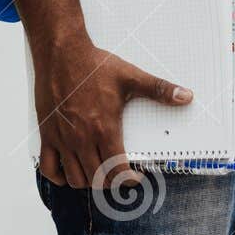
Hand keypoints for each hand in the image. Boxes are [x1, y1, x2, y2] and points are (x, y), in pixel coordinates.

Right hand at [31, 35, 191, 188]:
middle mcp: (82, 138)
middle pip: (98, 180)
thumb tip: (186, 96)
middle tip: (118, 173)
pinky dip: (60, 177)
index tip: (135, 177)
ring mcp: (63, 139)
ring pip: (75, 179)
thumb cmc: (93, 64)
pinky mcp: (48, 134)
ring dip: (89, 181)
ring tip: (98, 171)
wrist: (61, 52)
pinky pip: (49, 169)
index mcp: (104, 128)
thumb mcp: (130, 76)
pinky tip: (70, 170)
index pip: (118, 171)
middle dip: (112, 182)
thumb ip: (159, 89)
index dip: (129, 180)